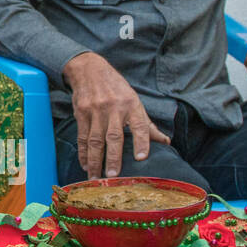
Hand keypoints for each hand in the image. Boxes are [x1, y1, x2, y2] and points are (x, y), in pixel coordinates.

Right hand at [63, 51, 169, 177]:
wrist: (89, 70)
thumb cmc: (116, 88)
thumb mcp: (134, 101)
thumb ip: (147, 124)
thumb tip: (166, 142)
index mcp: (131, 105)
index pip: (139, 125)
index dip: (141, 142)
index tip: (141, 158)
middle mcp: (113, 109)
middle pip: (114, 137)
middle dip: (113, 158)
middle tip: (113, 176)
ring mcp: (95, 111)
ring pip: (95, 140)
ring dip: (95, 160)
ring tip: (96, 177)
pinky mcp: (81, 113)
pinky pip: (82, 136)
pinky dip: (83, 152)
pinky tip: (85, 164)